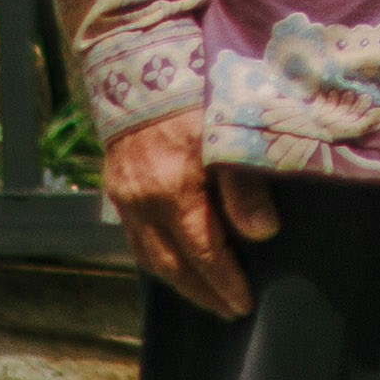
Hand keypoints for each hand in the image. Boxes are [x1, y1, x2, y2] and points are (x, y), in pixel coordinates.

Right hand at [103, 109, 275, 321]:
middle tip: (229, 311)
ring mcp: (126, 199)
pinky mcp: (117, 190)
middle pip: (173, 266)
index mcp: (175, 191)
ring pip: (150, 257)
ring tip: (205, 296)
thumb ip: (244, 186)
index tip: (243, 303)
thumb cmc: (194, 97)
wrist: (139, 68)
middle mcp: (144, 203)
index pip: (203, 253)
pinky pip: (135, 238)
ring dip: (179, 281)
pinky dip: (157, 258)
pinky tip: (174, 262)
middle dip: (203, 293)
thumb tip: (263, 233)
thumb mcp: (228, 134)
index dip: (224, 282)